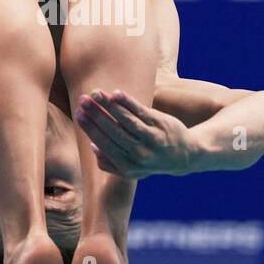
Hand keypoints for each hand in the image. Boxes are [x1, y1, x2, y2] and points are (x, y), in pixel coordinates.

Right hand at [75, 89, 197, 178]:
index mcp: (128, 166)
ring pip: (126, 120)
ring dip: (109, 105)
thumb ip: (110, 164)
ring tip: (95, 93)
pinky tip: (115, 94)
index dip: (90, 128)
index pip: (104, 144)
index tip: (78, 114)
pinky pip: (141, 111)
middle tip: (83, 100)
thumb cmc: (150, 160)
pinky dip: (128, 102)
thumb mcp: (131, 170)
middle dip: (96, 114)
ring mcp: (151, 138)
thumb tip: (94, 147)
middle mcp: (140, 153)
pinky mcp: (160, 123)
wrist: (184, 156)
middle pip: (113, 131)